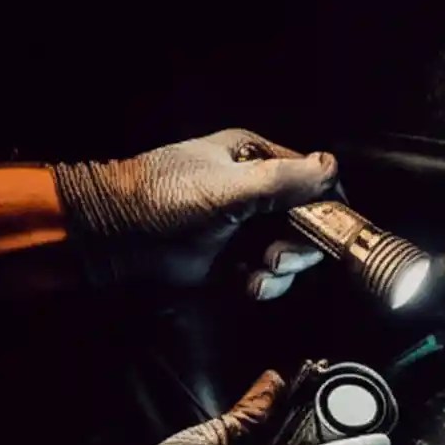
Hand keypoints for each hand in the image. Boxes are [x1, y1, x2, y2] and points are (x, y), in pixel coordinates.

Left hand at [52, 129, 336, 287]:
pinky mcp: (235, 261)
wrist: (113, 237)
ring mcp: (247, 229)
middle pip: (309, 223)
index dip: (327, 207)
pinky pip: (269, 276)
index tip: (330, 232)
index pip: (313, 180)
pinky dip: (265, 285)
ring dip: (283, 270)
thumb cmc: (163, 198)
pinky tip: (247, 285)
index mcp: (257, 159)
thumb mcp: (226, 186)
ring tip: (260, 273)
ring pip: (292, 254)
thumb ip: (281, 180)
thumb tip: (331, 167)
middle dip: (301, 246)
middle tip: (277, 258)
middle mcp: (258, 192)